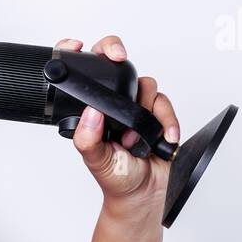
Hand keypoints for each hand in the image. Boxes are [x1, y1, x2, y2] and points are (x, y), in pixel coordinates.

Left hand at [54, 36, 180, 216]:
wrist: (144, 194)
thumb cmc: (115, 177)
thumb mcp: (95, 160)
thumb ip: (88, 139)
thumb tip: (90, 113)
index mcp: (89, 110)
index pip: (80, 74)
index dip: (76, 54)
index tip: (75, 47)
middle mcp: (111, 104)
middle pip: (115, 63)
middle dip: (116, 53)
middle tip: (118, 59)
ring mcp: (134, 106)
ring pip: (144, 83)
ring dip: (144, 109)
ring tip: (135, 140)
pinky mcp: (156, 113)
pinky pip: (164, 102)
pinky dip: (166, 119)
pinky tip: (163, 138)